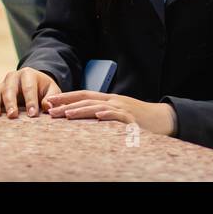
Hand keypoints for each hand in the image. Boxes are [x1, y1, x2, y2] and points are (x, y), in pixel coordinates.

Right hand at [0, 67, 61, 117]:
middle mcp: (13, 77)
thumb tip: (48, 107)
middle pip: (10, 89)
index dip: (31, 101)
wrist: (33, 81)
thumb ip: (51, 98)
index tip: (33, 114)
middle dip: (11, 103)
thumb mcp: (51, 90)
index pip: (29, 87)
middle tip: (13, 116)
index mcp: (28, 74)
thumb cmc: (43, 88)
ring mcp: (2, 84)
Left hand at [45, 90, 177, 135]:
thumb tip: (84, 118)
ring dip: (81, 109)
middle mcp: (113, 100)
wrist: (162, 119)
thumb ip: (102, 113)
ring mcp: (123, 108)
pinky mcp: (133, 118)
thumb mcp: (117, 113)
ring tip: (67, 113)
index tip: (50, 102)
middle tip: (50, 110)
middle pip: (86, 100)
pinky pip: (119, 115)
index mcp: (107, 99)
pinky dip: (108, 114)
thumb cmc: (138, 119)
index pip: (83, 95)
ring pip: (98, 106)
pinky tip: (99, 115)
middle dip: (66, 104)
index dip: (66, 97)